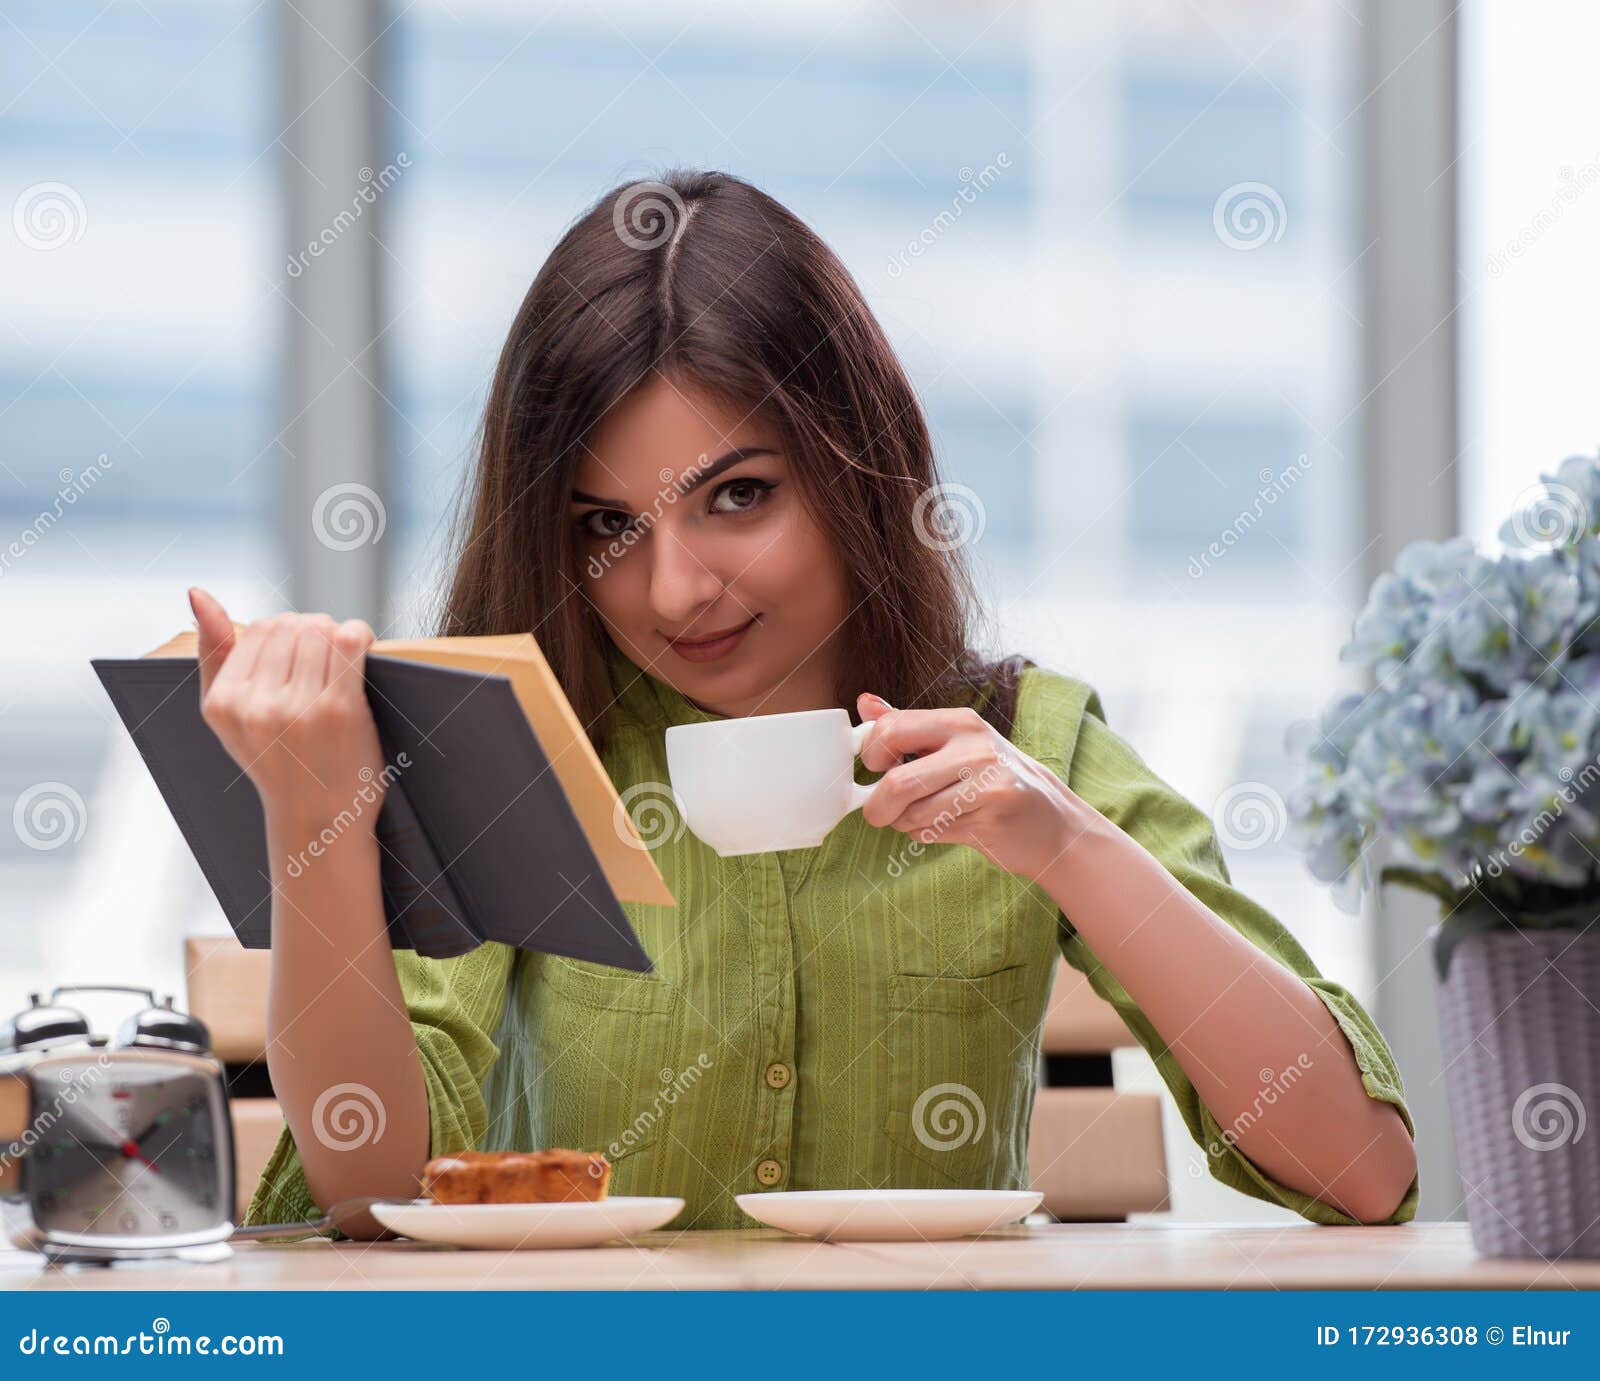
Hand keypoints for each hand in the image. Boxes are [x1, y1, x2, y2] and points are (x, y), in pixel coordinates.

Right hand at [189, 586, 388, 834]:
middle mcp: (254, 706)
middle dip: (315, 630)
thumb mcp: (231, 717)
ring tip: (343, 656)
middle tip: (328, 654)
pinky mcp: (337, 711)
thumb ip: (214, 654)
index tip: (306, 651)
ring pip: (321, 628)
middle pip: (292, 625)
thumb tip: (198, 594)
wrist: (319, 820)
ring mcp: (296, 708)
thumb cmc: (280, 762)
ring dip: (339, 633)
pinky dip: (361, 636)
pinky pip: (349, 641)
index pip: (261, 628)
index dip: (291, 632)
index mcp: (223, 703)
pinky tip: (362, 650)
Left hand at [855, 691, 1087, 881]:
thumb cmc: (993, 777)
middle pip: (899, 782)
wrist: (1051, 819)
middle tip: (877, 813)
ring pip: (913, 814)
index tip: (876, 768)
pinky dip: (926, 834)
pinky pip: (933, 833)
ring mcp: (986, 786)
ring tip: (921, 817)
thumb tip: (864, 703)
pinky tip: (946, 826)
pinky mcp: (991, 820)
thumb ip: (909, 725)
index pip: (891, 730)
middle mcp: (974, 749)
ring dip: (904, 823)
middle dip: (877, 806)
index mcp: (960, 722)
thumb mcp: (955, 741)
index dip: (871, 755)